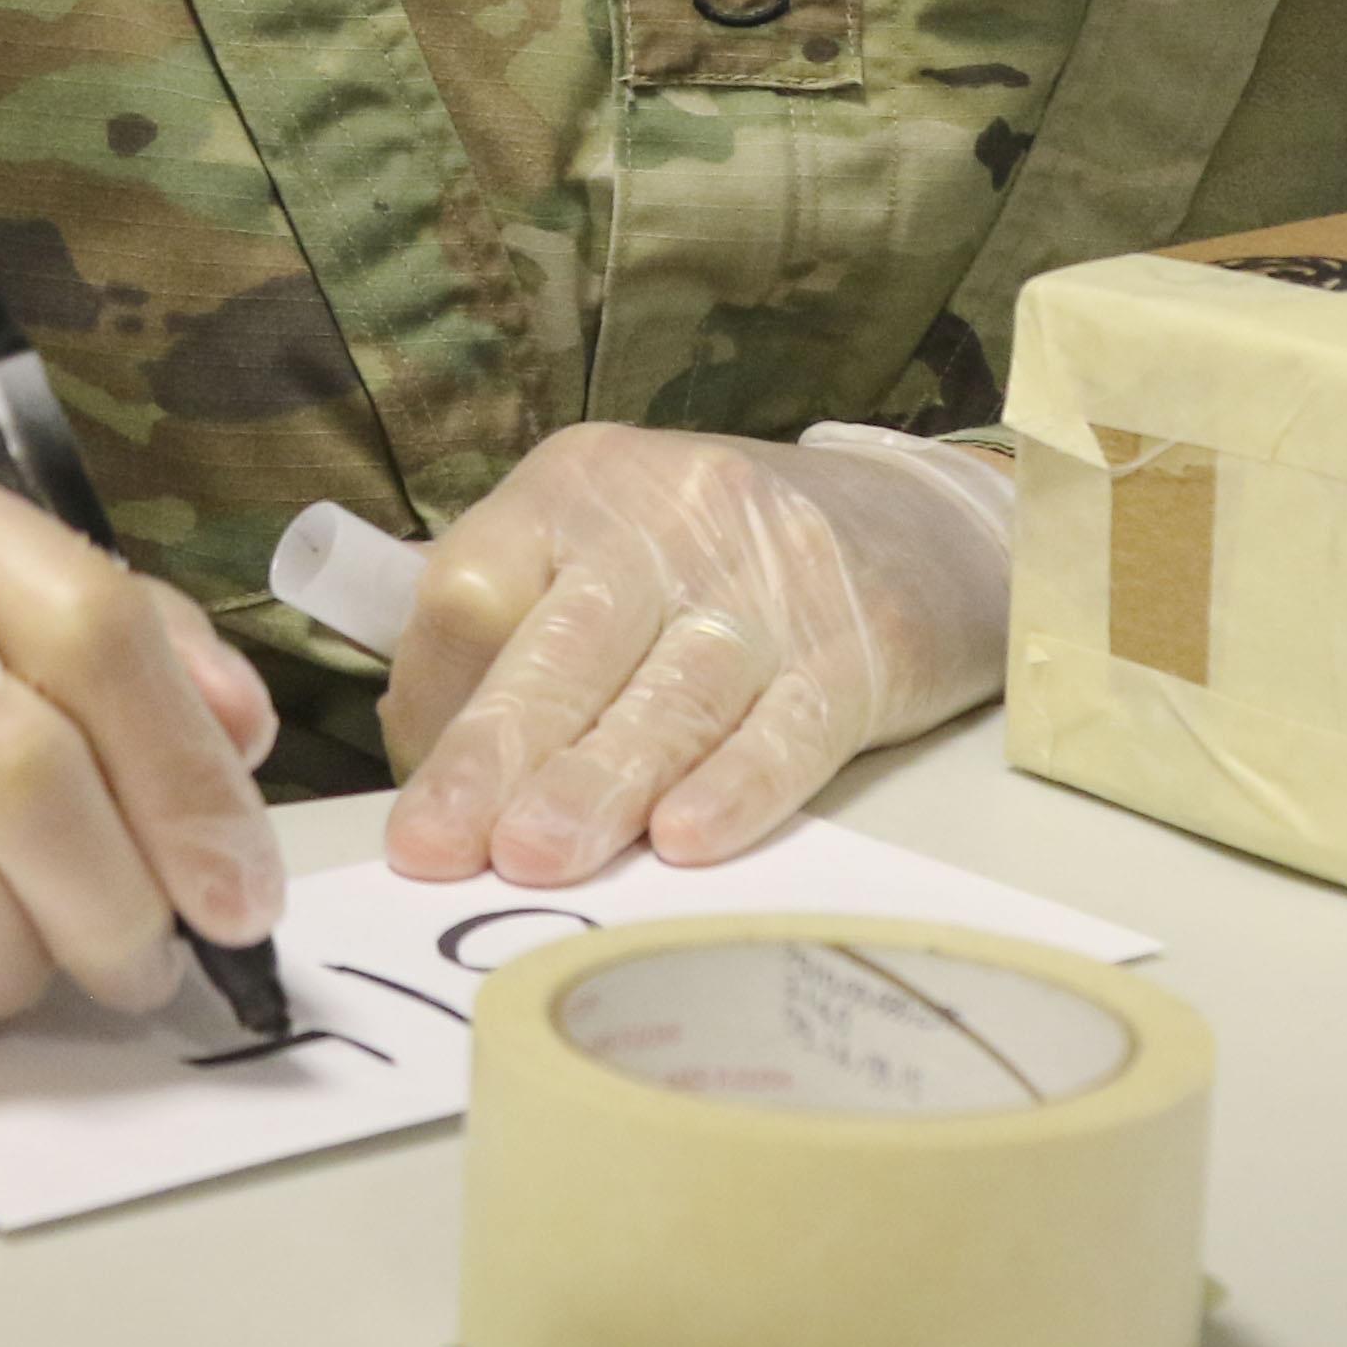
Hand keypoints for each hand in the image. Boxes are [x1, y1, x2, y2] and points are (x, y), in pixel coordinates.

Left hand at [380, 427, 1010, 885]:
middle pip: (565, 643)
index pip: (470, 589)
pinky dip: (735, 786)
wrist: (921, 522)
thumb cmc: (715, 566)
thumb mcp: (600, 555)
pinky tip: (685, 840)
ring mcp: (770, 582)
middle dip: (493, 753)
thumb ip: (509, 641)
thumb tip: (429, 769)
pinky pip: (789, 726)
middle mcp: (666, 519)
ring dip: (599, 782)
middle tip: (438, 848)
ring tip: (535, 859)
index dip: (433, 700)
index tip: (425, 805)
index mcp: (574, 487)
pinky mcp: (858, 651)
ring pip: (670, 692)